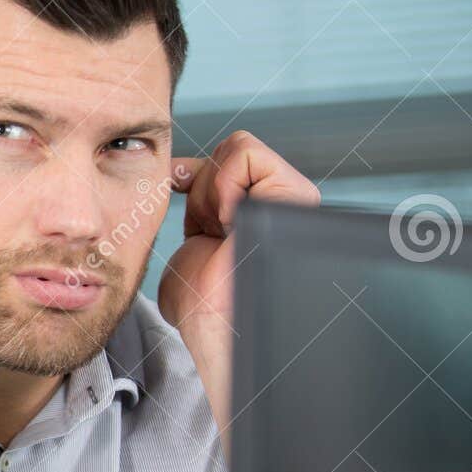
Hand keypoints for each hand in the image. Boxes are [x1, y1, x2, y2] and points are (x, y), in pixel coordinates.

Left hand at [160, 130, 319, 329]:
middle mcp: (282, 205)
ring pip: (239, 147)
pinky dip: (223, 184)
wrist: (215, 323)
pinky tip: (229, 224)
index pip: (226, 164)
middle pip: (230, 150)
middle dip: (202, 186)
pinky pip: (247, 153)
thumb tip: (183, 172)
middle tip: (210, 231)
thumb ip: (196, 209)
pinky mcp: (296, 194)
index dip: (195, 174)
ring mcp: (294, 199)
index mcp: (260, 216)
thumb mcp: (191, 245)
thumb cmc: (202, 302)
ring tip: (221, 231)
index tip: (175, 188)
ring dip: (211, 189)